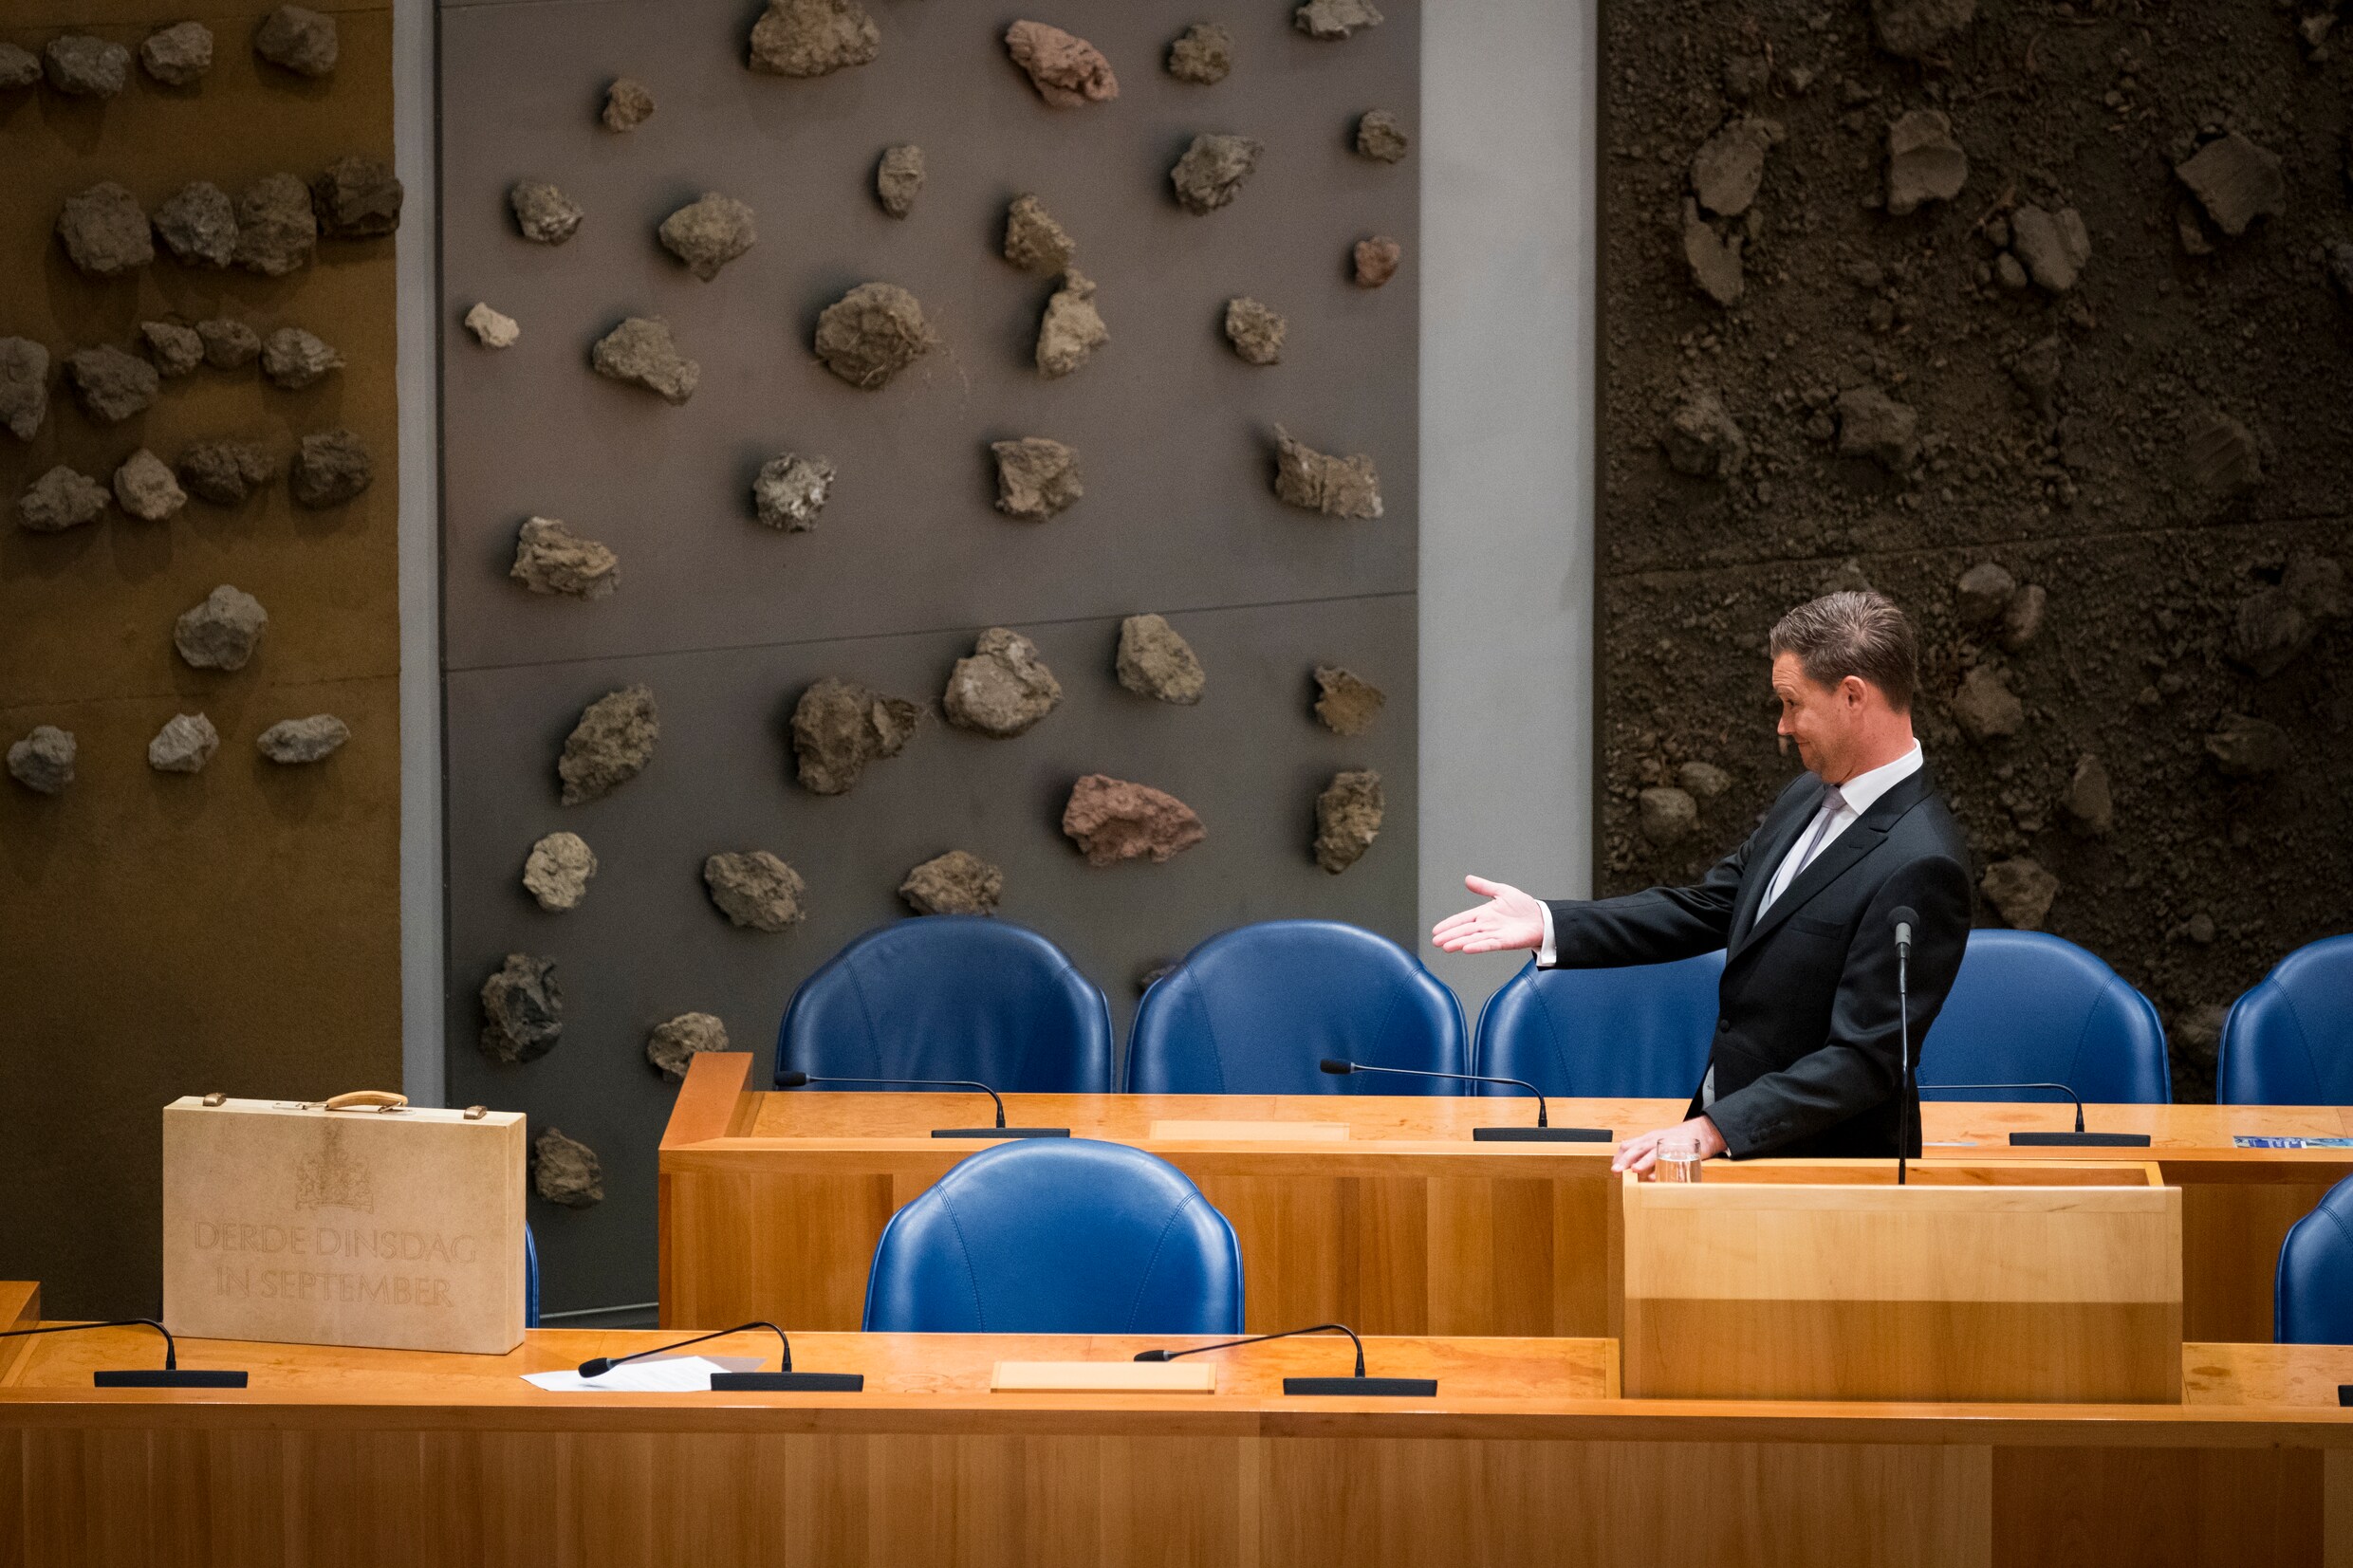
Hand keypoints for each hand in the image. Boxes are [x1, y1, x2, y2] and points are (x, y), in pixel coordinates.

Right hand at [1430, 875, 1545, 953]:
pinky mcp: (1504, 942)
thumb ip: (1484, 887)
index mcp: (1484, 914)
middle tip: (1436, 941)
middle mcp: (1486, 925)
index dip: (1449, 924)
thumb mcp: (1502, 891)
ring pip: (1473, 939)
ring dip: (1459, 942)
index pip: (1462, 919)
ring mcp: (1494, 934)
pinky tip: (1466, 948)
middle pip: (1464, 931)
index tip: (1436, 930)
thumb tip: (1467, 879)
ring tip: (1446, 946)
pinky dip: (1477, 946)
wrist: (1542, 918)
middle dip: (1449, 936)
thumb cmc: (1524, 906)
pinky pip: (1488, 944)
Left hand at [1612, 1116, 1726, 1175]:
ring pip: (1653, 1152)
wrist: (1702, 1131)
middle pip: (1637, 1148)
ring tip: (1634, 1170)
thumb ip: (1643, 1150)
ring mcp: (1668, 1145)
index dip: (1619, 1157)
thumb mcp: (1656, 1141)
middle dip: (1625, 1160)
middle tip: (1616, 1171)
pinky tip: (1656, 1177)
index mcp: (1648, 1138)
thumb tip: (1626, 1162)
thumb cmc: (1676, 1140)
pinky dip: (1662, 1169)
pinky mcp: (1681, 1151)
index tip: (1613, 1169)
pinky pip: (1671, 1160)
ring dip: (1643, 1162)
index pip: (1628, 1145)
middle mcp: (1656, 1140)